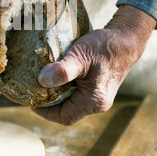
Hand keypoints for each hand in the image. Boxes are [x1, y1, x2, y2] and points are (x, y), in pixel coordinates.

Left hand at [33, 5, 155, 124]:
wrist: (125, 38)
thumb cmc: (104, 47)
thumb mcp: (80, 57)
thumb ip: (62, 70)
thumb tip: (42, 81)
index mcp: (94, 101)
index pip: (64, 117)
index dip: (45, 112)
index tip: (31, 101)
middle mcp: (97, 103)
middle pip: (67, 111)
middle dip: (49, 102)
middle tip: (34, 90)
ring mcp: (98, 96)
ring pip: (71, 102)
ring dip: (56, 94)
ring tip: (42, 83)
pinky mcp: (97, 87)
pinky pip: (77, 93)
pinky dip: (64, 87)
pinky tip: (56, 76)